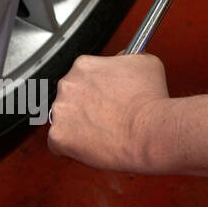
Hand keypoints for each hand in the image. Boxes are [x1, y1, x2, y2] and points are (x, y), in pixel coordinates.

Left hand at [47, 53, 168, 171]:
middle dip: (84, 109)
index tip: (103, 100)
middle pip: (69, 98)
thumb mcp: (145, 62)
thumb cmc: (150, 101)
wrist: (149, 131)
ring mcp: (60, 111)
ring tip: (102, 134)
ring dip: (77, 128)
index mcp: (83, 66)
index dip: (94, 92)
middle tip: (105, 119)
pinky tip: (91, 146)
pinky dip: (71, 148)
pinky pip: (58, 144)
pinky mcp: (57, 136)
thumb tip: (123, 60)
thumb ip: (126, 58)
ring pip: (63, 121)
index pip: (80, 78)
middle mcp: (67, 85)